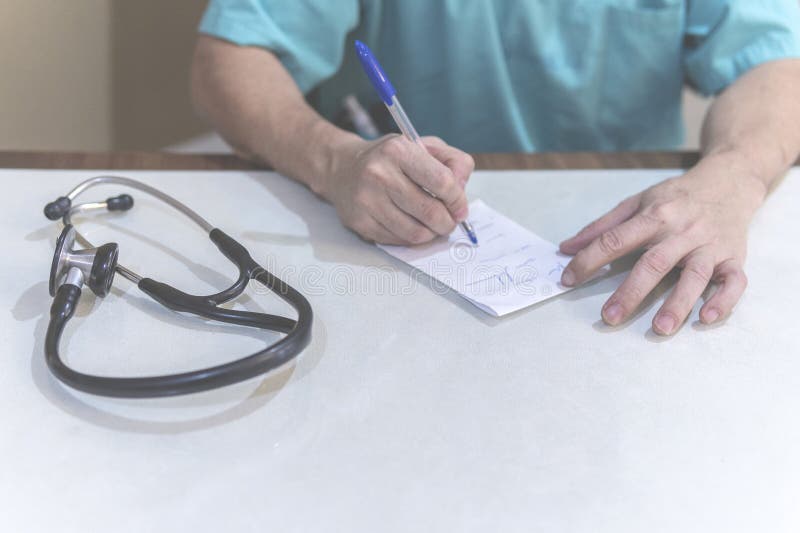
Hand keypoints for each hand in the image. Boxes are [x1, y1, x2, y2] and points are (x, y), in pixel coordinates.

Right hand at [321, 134, 473, 244]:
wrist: (344, 169)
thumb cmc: (390, 159)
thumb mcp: (424, 146)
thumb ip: (453, 161)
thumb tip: (462, 189)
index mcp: (398, 150)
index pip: (442, 182)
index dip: (458, 200)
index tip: (460, 208)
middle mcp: (379, 173)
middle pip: (430, 212)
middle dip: (447, 223)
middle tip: (449, 222)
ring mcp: (367, 200)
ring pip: (415, 233)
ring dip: (431, 234)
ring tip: (432, 226)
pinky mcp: (359, 222)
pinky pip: (397, 240)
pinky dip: (411, 238)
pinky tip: (411, 226)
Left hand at [558, 154, 767, 334]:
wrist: (728, 181)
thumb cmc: (675, 197)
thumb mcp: (637, 202)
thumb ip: (602, 227)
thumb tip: (565, 248)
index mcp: (655, 215)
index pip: (616, 239)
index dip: (590, 259)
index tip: (568, 280)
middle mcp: (683, 230)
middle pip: (655, 262)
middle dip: (632, 291)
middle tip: (610, 317)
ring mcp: (710, 245)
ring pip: (695, 275)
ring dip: (678, 303)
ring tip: (660, 328)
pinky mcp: (735, 257)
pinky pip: (734, 281)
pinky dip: (724, 300)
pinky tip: (706, 317)